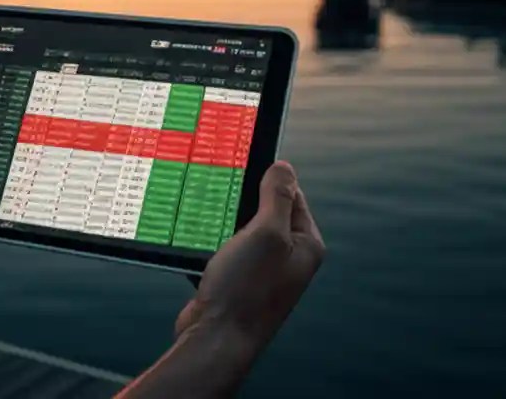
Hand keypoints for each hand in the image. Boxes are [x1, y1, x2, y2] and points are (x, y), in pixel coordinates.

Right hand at [119, 161, 324, 398]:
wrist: (217, 338)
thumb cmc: (246, 289)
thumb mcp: (266, 233)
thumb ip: (277, 198)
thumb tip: (284, 167)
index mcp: (305, 244)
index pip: (292, 196)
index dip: (268, 180)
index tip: (242, 168)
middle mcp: (289, 258)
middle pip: (265, 212)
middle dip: (241, 203)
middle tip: (221, 196)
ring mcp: (264, 272)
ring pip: (241, 231)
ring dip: (223, 225)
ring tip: (209, 224)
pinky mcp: (239, 282)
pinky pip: (226, 251)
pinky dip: (212, 244)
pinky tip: (200, 245)